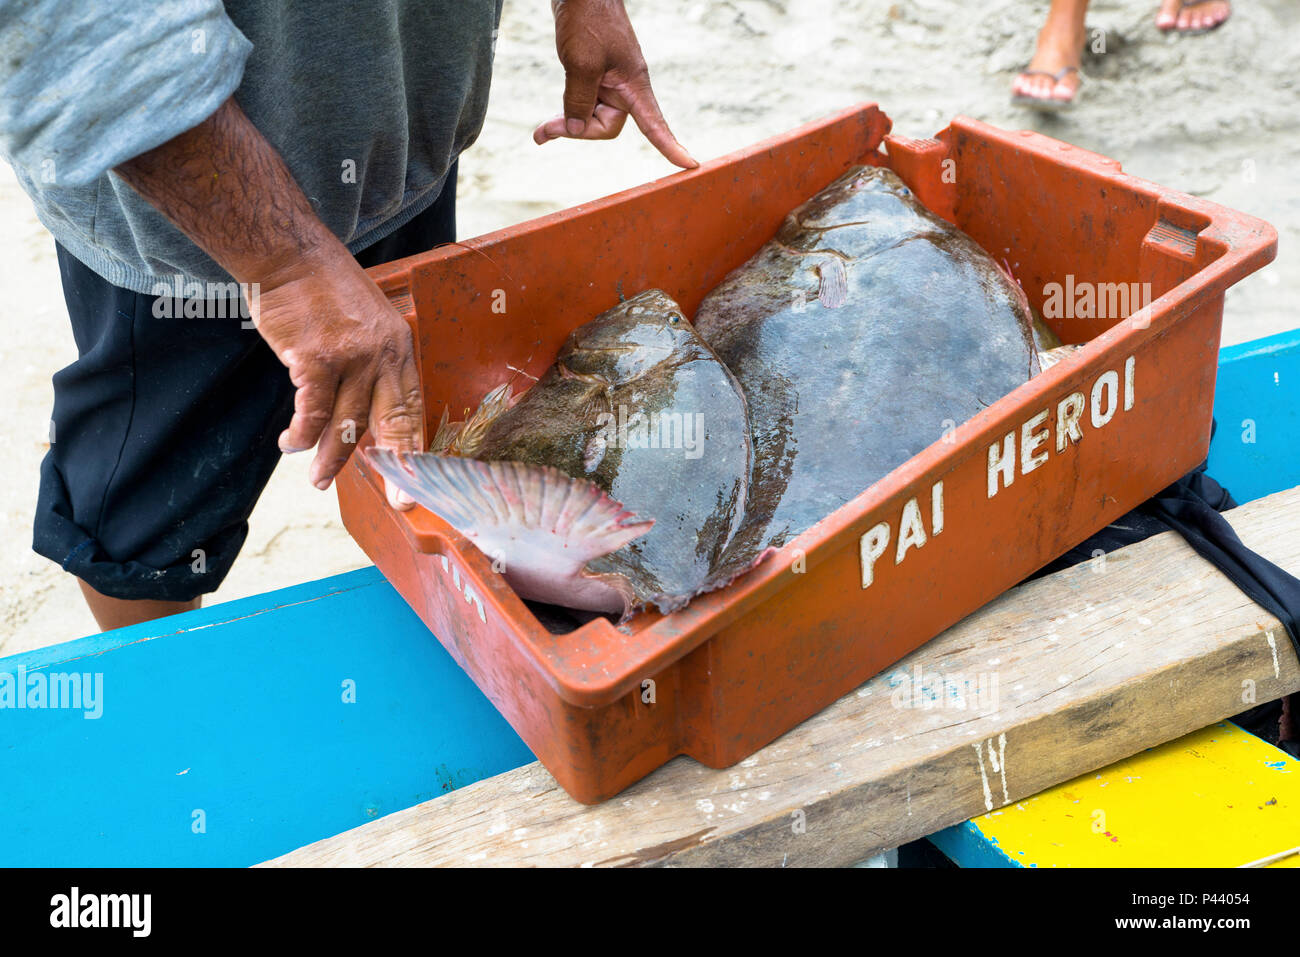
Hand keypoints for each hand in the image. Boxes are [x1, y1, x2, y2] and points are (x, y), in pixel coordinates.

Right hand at [252, 243, 422, 507]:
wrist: (289, 255)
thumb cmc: (322, 290)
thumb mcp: (365, 322)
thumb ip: (371, 364)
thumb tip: (363, 412)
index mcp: (398, 348)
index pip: (414, 406)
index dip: (416, 446)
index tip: (418, 480)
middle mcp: (382, 355)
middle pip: (393, 423)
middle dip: (394, 468)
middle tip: (397, 501)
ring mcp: (350, 357)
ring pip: (346, 425)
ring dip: (328, 459)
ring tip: (317, 480)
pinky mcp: (315, 359)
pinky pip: (312, 412)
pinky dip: (300, 434)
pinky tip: (291, 444)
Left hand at [534, 0, 696, 168]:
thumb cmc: (586, 19)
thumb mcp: (581, 62)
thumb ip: (579, 100)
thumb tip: (577, 129)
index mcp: (633, 84)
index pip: (655, 124)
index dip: (671, 146)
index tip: (689, 166)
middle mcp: (624, 87)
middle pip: (607, 126)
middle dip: (579, 129)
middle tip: (546, 130)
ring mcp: (609, 82)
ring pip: (592, 117)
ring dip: (568, 119)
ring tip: (543, 128)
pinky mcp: (594, 76)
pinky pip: (584, 103)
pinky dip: (567, 111)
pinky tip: (549, 120)